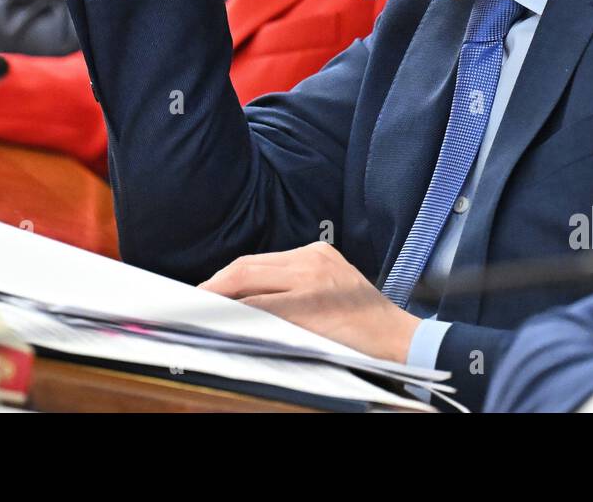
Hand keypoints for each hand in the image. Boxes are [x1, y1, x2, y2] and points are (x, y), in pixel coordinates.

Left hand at [199, 242, 419, 363]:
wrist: (399, 339)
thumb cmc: (364, 323)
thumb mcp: (330, 291)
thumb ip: (294, 288)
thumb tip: (246, 302)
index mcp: (315, 254)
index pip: (257, 262)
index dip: (226, 277)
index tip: (206, 292)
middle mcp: (311, 259)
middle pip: (247, 266)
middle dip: (215, 285)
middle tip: (192, 301)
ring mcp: (311, 279)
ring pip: (249, 281)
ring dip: (220, 297)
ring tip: (200, 310)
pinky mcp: (311, 303)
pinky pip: (263, 306)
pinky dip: (239, 312)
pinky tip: (224, 321)